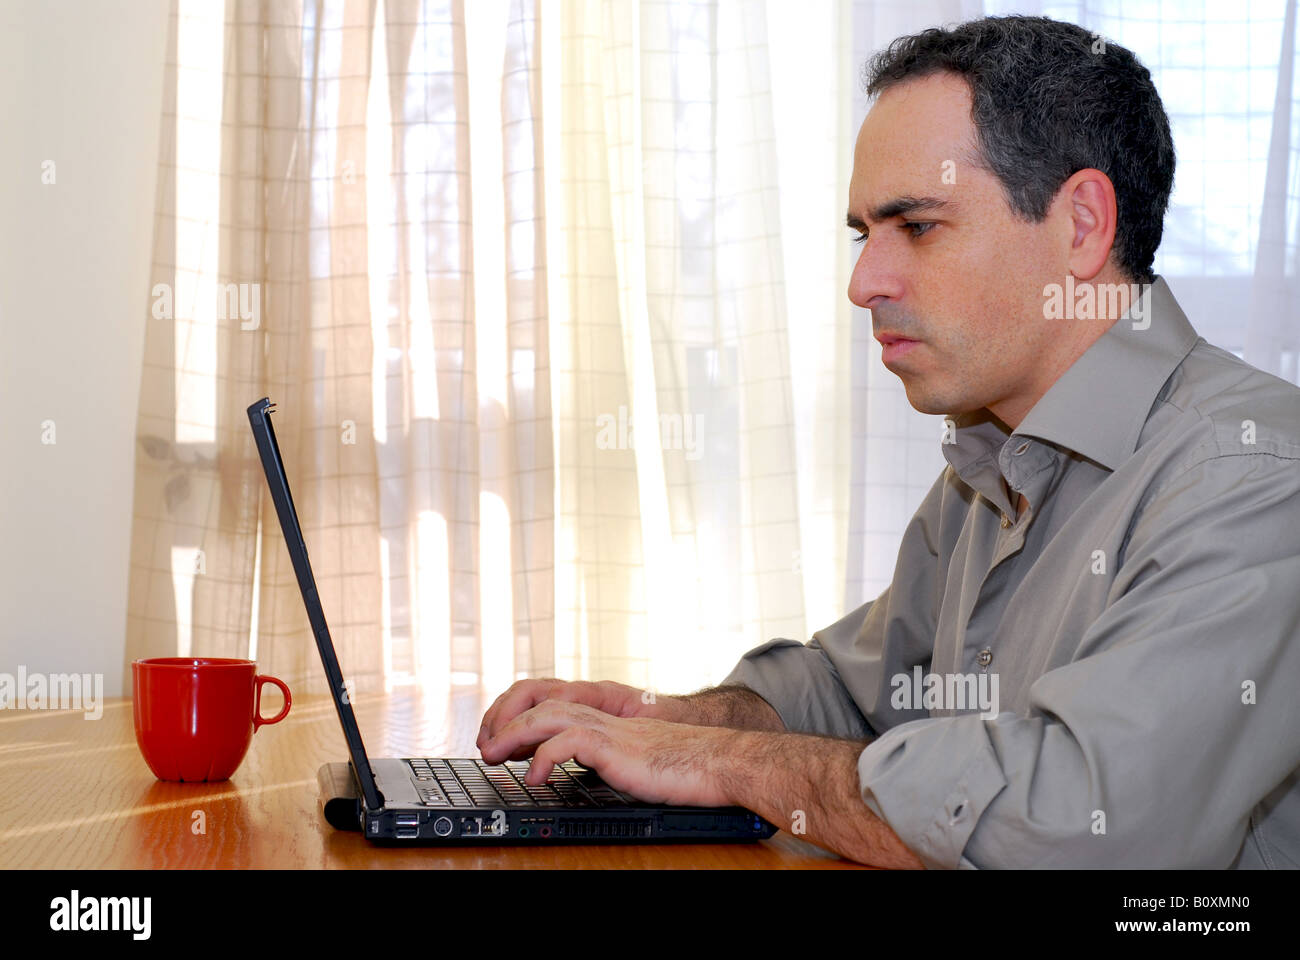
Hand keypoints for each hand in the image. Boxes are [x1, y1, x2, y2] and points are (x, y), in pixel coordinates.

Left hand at [476, 678, 682, 757]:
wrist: (718, 762)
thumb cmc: (683, 767)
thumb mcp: (633, 760)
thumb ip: (606, 757)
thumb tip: (579, 770)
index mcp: (605, 719)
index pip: (552, 703)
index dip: (520, 718)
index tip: (500, 741)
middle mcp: (603, 716)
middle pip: (542, 700)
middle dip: (506, 719)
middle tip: (485, 745)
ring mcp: (610, 728)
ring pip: (549, 714)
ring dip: (514, 733)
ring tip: (493, 755)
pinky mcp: (617, 746)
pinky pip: (572, 741)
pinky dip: (546, 756)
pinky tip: (537, 777)